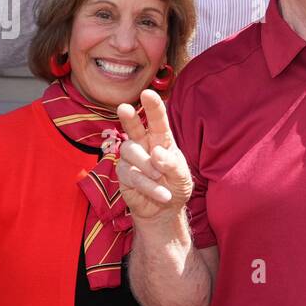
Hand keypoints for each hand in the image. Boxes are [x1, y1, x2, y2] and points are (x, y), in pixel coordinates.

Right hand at [116, 90, 192, 222]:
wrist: (164, 211)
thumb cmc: (175, 187)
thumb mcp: (183, 177)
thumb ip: (173, 164)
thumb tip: (157, 153)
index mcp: (161, 139)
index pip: (157, 120)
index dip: (153, 106)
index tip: (148, 93)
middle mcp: (143, 145)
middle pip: (133, 127)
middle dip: (129, 117)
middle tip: (124, 108)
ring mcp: (131, 159)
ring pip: (130, 151)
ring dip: (148, 166)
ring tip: (162, 178)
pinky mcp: (122, 175)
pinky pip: (131, 175)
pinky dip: (149, 186)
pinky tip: (162, 195)